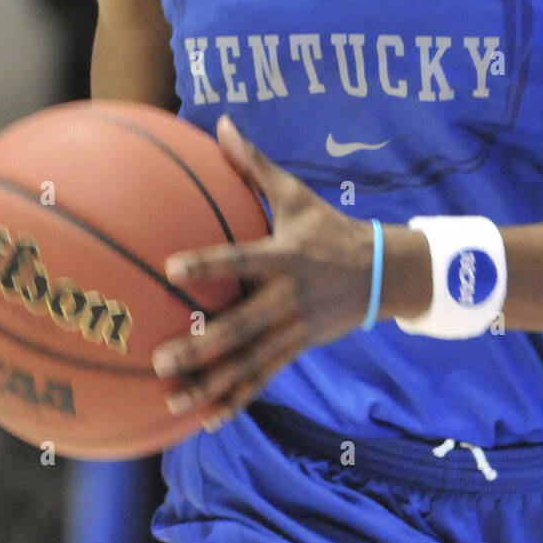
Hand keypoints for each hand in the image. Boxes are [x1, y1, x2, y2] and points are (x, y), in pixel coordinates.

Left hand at [152, 114, 374, 430]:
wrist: (382, 272)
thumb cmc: (327, 227)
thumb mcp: (295, 194)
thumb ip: (254, 164)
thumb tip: (222, 124)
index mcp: (283, 256)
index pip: (240, 259)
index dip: (208, 264)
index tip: (171, 269)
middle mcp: (287, 297)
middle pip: (241, 326)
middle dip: (201, 346)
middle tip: (160, 358)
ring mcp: (294, 328)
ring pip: (249, 362)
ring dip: (211, 384)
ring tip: (171, 400)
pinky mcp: (298, 349)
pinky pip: (263, 379)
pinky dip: (235, 400)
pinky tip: (205, 419)